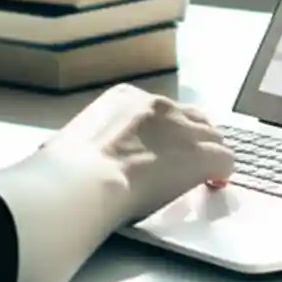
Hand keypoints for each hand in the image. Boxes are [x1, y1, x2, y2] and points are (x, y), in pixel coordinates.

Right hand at [42, 84, 234, 221]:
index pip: (159, 110)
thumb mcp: (66, 142)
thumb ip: (75, 143)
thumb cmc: (65, 169)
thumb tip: (56, 154)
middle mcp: (159, 105)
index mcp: (124, 97)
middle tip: (186, 161)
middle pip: (192, 118)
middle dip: (193, 138)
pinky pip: (225, 160)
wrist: (84, 182)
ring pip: (214, 137)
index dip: (164, 132)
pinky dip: (221, 172)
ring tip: (204, 175)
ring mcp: (183, 129)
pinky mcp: (201, 155)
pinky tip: (214, 184)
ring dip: (209, 155)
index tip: (157, 150)